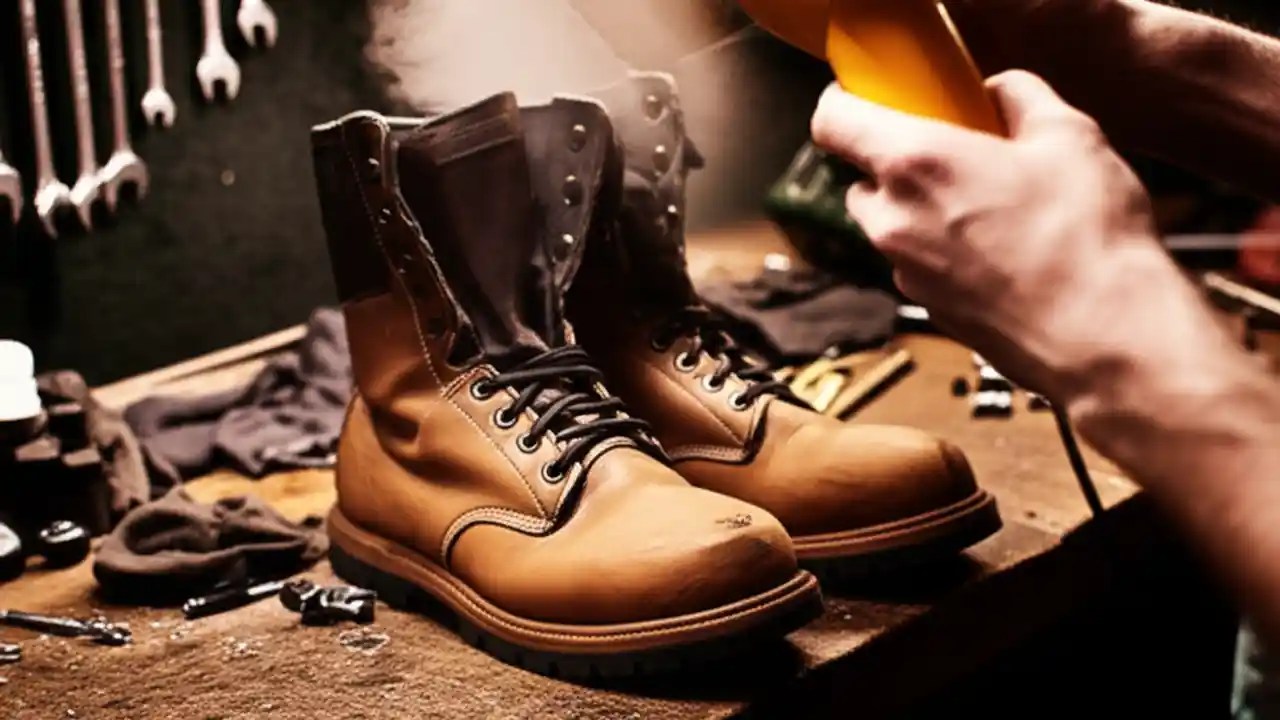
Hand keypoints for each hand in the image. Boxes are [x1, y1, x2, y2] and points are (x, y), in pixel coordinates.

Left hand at [810, 70, 1213, 403]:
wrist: (1102, 336)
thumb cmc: (1086, 236)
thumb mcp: (1069, 135)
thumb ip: (1020, 97)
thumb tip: (997, 91)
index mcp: (913, 163)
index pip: (833, 120)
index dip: (846, 102)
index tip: (873, 98)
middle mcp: (893, 220)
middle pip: (862, 178)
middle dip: (897, 162)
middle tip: (954, 153)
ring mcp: (905, 271)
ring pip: (890, 224)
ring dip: (921, 209)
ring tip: (988, 204)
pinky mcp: (927, 308)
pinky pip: (918, 264)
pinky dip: (942, 251)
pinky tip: (1000, 249)